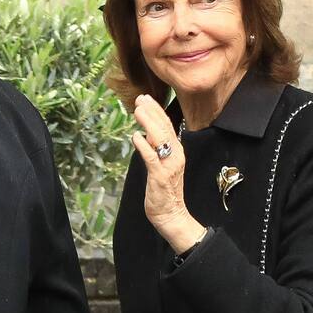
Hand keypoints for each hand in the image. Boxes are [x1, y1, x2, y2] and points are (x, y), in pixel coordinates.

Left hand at [129, 95, 203, 254]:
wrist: (171, 214)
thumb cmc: (164, 190)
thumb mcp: (161, 165)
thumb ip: (156, 150)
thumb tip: (146, 134)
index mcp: (177, 151)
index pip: (168, 126)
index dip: (157, 111)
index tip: (146, 99)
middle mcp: (176, 155)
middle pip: (164, 128)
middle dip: (152, 111)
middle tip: (140, 98)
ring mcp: (169, 165)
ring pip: (159, 139)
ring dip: (148, 123)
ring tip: (137, 111)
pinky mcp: (160, 176)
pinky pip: (151, 158)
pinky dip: (143, 146)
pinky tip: (135, 137)